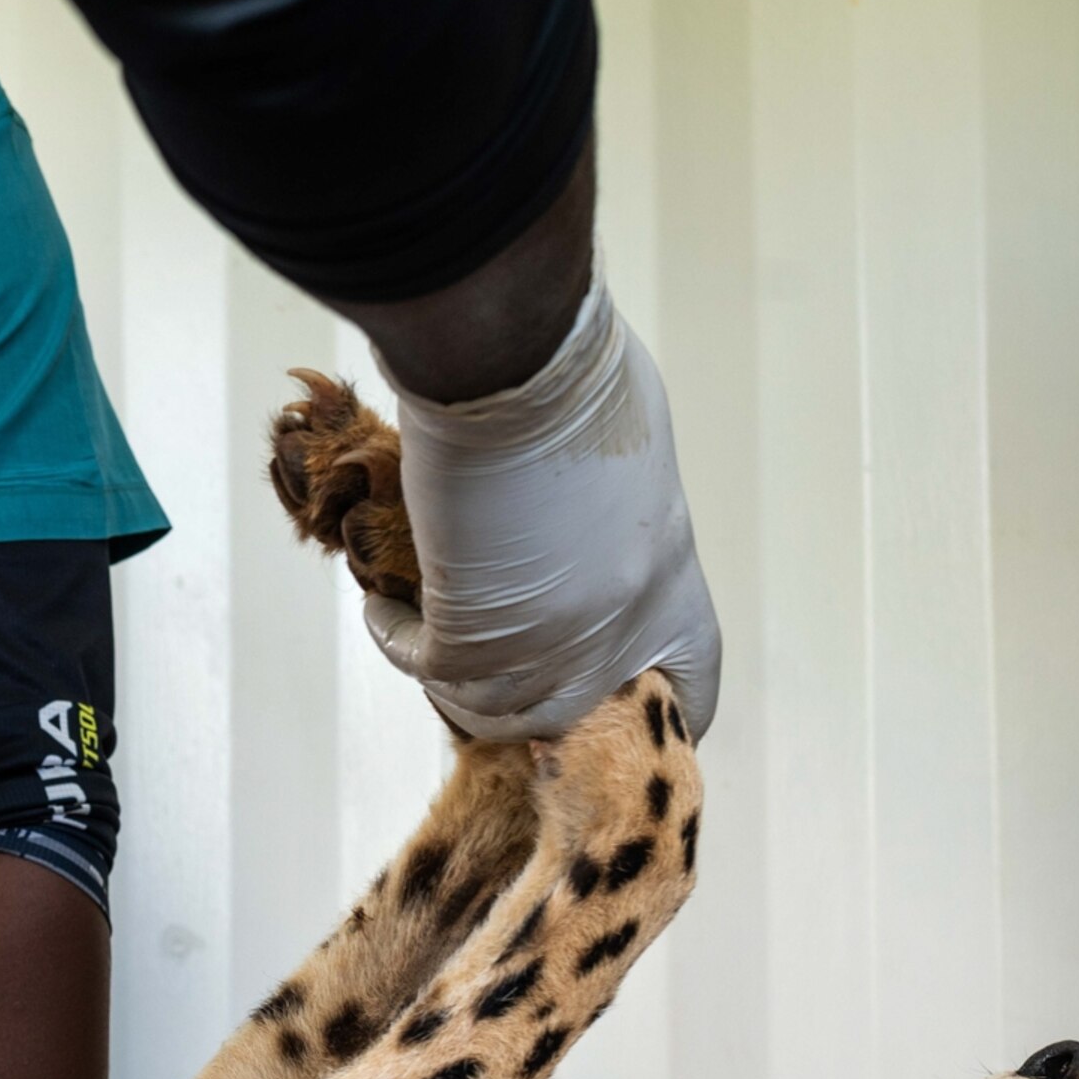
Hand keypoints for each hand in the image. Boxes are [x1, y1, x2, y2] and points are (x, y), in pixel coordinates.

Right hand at [367, 267, 720, 740]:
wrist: (515, 362)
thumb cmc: (571, 375)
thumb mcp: (628, 451)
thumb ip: (617, 513)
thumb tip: (581, 525)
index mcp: (672, 584)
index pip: (695, 687)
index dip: (664, 709)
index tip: (634, 710)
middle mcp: (617, 631)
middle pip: (574, 715)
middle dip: (532, 703)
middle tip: (487, 670)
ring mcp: (548, 646)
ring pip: (492, 709)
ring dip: (454, 679)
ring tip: (424, 634)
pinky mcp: (473, 638)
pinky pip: (428, 669)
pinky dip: (398, 641)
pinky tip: (383, 612)